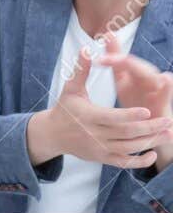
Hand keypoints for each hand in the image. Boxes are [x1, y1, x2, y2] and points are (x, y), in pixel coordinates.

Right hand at [28, 47, 172, 169]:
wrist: (52, 135)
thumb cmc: (65, 108)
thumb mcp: (71, 89)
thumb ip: (81, 70)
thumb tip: (87, 49)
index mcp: (88, 116)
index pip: (112, 117)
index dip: (130, 115)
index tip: (147, 110)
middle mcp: (93, 134)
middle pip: (125, 133)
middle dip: (149, 128)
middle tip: (168, 120)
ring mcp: (98, 149)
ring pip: (128, 148)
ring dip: (150, 142)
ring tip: (167, 133)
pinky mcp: (101, 158)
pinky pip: (123, 163)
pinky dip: (139, 161)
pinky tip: (152, 153)